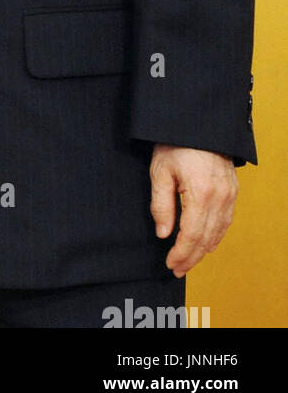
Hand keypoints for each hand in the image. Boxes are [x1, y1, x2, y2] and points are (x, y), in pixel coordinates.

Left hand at [149, 144, 237, 276]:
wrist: (199, 123)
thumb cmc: (175, 143)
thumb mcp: (160, 171)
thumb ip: (161, 204)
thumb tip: (163, 233)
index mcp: (201, 193)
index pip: (191, 234)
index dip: (181, 253)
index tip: (170, 264)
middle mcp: (220, 197)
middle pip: (207, 238)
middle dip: (191, 257)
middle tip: (177, 269)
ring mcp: (230, 194)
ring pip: (218, 232)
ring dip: (204, 250)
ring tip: (188, 261)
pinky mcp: (233, 190)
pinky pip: (226, 220)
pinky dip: (216, 236)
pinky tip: (207, 243)